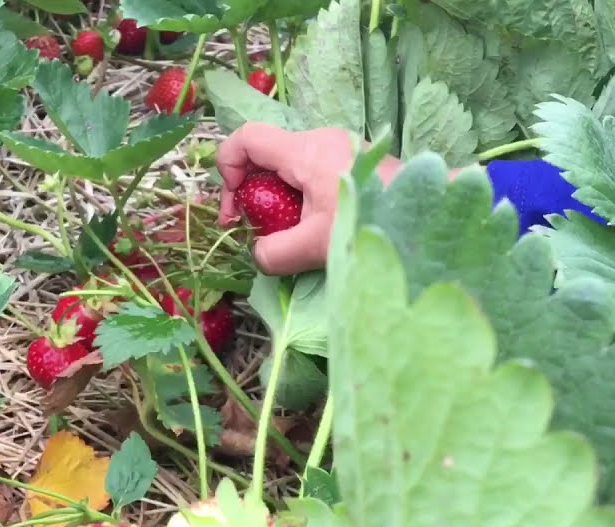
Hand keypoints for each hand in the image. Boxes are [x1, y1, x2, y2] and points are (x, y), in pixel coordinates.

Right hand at [217, 123, 401, 274]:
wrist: (432, 214)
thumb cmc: (375, 220)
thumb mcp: (318, 244)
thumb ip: (276, 253)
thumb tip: (259, 255)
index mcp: (305, 151)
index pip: (246, 138)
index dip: (227, 168)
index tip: (234, 205)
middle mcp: (319, 141)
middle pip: (264, 156)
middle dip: (251, 192)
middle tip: (255, 227)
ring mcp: (337, 148)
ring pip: (287, 167)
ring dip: (277, 199)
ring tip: (288, 232)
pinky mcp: (351, 161)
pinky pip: (309, 173)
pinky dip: (300, 198)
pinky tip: (314, 226)